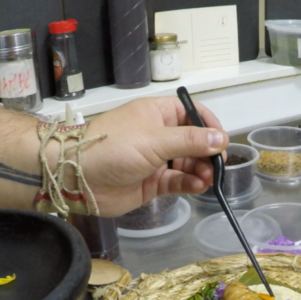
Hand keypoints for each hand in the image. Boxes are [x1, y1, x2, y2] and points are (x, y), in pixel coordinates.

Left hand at [78, 97, 226, 215]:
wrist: (78, 177)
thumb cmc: (114, 147)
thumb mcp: (155, 139)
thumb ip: (190, 141)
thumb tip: (221, 139)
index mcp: (158, 114)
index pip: (192, 113)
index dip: (209, 125)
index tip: (222, 140)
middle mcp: (159, 134)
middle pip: (194, 141)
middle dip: (208, 153)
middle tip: (217, 166)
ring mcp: (155, 159)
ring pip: (188, 163)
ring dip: (201, 170)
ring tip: (208, 178)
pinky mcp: (152, 182)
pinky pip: (177, 181)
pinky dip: (190, 183)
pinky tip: (198, 186)